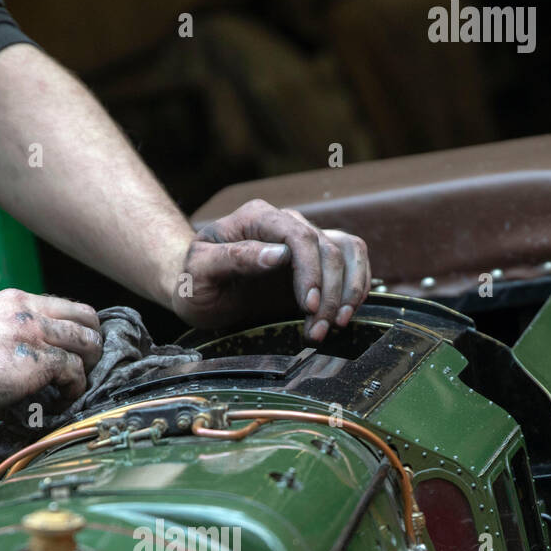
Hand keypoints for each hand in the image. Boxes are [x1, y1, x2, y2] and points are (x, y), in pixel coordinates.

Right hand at [0, 289, 102, 434]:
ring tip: (75, 390)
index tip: (67, 359)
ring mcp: (29, 329)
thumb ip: (1, 361)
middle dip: (90, 345)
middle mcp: (20, 306)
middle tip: (83, 372)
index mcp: (3, 302)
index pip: (55, 308)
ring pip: (87, 339)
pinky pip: (76, 370)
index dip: (69, 334)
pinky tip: (62, 402)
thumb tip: (18, 397)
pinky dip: (75, 389)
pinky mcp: (34, 358)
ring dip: (88, 367)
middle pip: (83, 315)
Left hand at [173, 200, 370, 338]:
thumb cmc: (194, 281)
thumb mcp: (200, 272)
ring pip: (347, 252)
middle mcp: (285, 223)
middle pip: (327, 248)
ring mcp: (304, 241)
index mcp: (257, 218)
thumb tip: (278, 254)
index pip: (298, 235)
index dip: (310, 271)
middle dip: (327, 294)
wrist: (199, 289)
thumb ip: (234, 258)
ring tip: (332, 326)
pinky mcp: (316, 262)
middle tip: (317, 332)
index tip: (306, 306)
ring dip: (347, 292)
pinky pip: (352, 262)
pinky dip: (355, 288)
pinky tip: (342, 315)